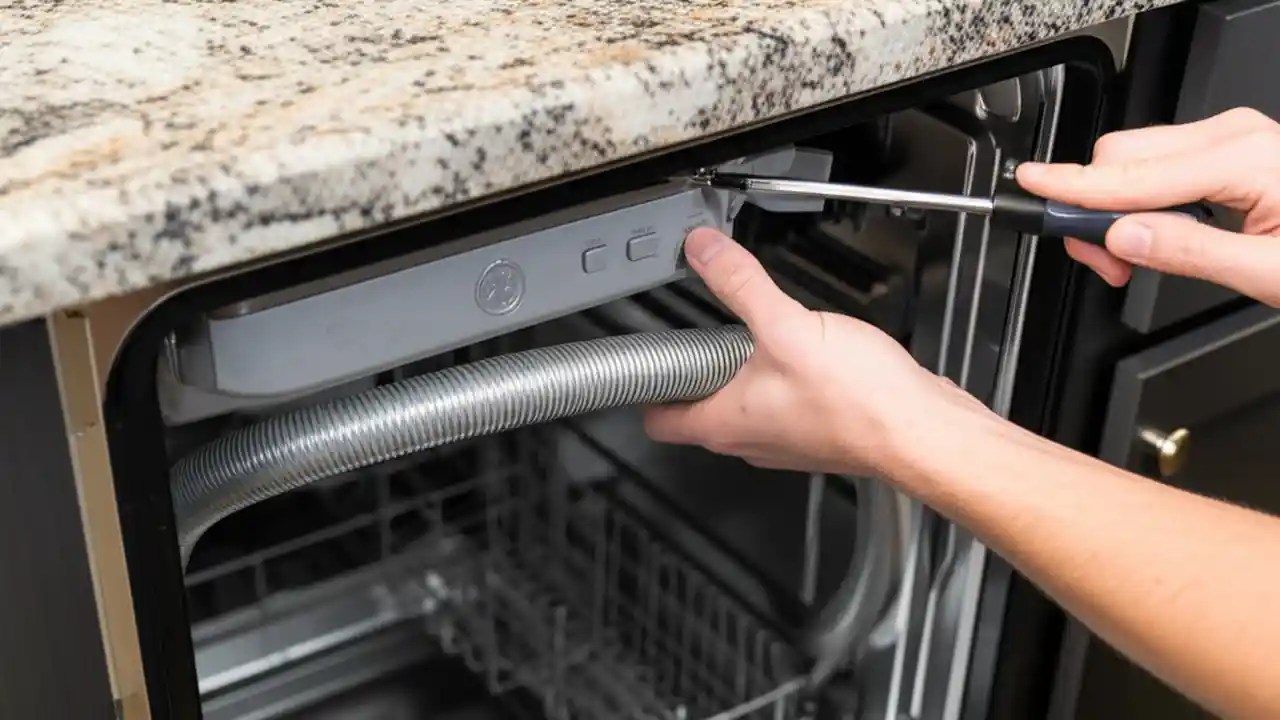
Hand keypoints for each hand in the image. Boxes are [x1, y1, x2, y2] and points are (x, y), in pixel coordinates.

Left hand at [642, 228, 986, 476]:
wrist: (922, 431)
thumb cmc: (860, 400)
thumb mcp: (786, 325)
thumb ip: (740, 284)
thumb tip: (704, 251)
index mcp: (724, 423)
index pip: (658, 421)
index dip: (645, 389)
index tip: (647, 358)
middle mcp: (750, 440)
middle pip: (701, 409)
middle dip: (700, 370)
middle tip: (706, 332)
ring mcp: (786, 440)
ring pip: (747, 406)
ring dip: (746, 373)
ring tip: (761, 335)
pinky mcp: (820, 432)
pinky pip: (785, 405)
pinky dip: (785, 378)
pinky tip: (809, 352)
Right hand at [1016, 107, 1279, 305]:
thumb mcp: (1269, 272)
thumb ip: (1191, 251)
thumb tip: (1124, 236)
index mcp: (1246, 158)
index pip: (1135, 175)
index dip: (1075, 188)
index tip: (1032, 187)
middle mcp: (1233, 136)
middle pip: (1123, 157)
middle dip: (1094, 210)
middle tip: (1105, 265)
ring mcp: (1228, 138)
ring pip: (1132, 160)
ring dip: (1113, 210)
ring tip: (1130, 259)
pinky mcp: (1224, 149)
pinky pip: (1156, 164)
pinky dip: (1137, 201)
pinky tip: (1151, 233)